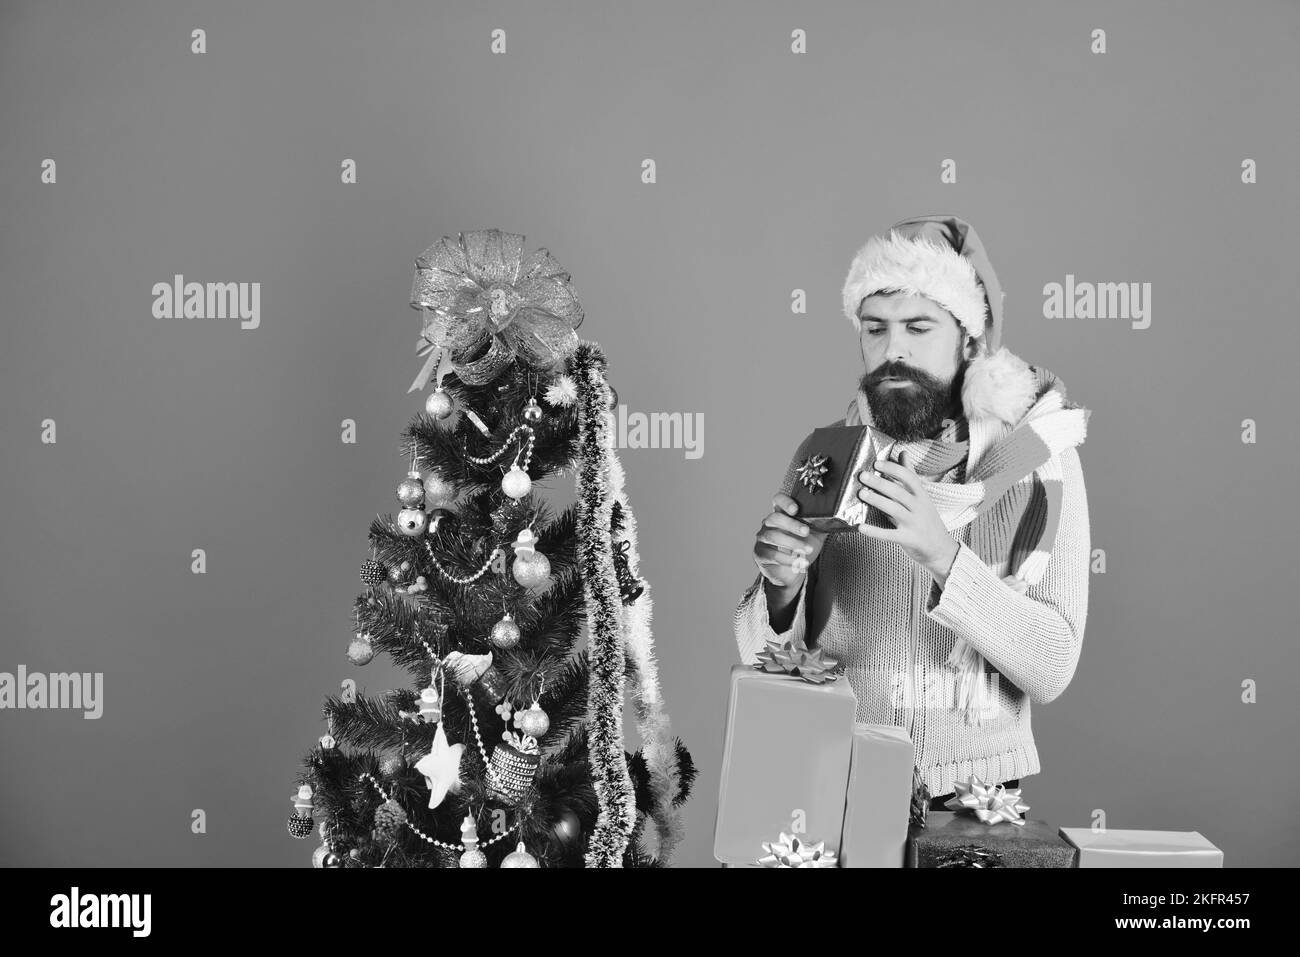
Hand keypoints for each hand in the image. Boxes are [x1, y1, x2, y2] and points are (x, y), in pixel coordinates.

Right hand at [753, 492, 828, 588]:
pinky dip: (787, 559)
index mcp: (782, 515)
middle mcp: (768, 524)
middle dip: (791, 524)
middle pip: (774, 517)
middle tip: (806, 531)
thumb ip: (821, 525)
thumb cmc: (801, 549)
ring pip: (772, 536)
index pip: (778, 500)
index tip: (796, 509)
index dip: (785, 502)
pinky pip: (771, 554)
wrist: (791, 572)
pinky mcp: (760, 554)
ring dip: (792, 543)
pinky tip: (799, 563)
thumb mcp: (815, 536)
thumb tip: (837, 517)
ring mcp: (762, 539)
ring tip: (807, 550)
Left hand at [854, 450, 958, 576]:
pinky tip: (860, 527)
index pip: (909, 478)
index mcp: (922, 496)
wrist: (943, 550)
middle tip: (863, 476)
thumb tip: (903, 452)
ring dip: (877, 501)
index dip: (893, 469)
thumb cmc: (927, 520)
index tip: (877, 463)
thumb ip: (910, 476)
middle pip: (899, 492)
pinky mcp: (908, 539)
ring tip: (861, 494)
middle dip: (880, 483)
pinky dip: (875, 532)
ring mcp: (914, 524)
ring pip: (894, 510)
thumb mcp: (922, 497)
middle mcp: (919, 508)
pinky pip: (890, 535)